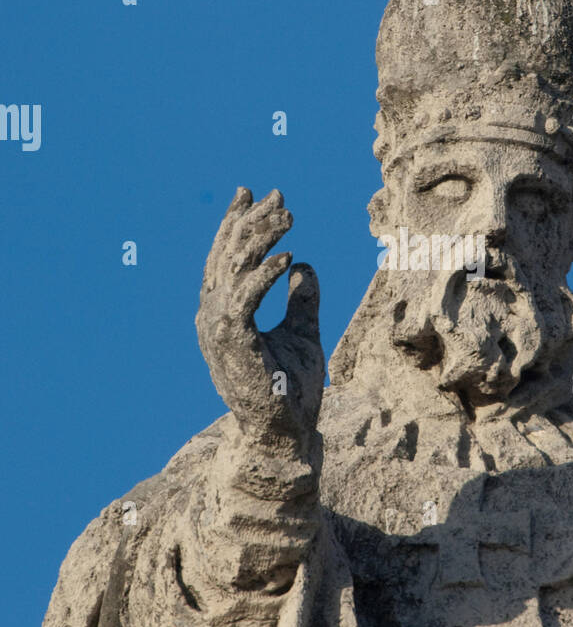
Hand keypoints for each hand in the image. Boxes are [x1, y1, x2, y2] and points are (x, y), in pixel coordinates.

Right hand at [196, 187, 323, 449]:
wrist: (286, 433)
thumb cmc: (290, 390)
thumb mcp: (303, 333)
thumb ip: (302, 300)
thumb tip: (306, 267)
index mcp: (222, 314)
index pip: (225, 259)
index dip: (236, 224)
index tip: (253, 192)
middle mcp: (211, 317)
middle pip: (227, 256)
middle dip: (252, 222)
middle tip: (281, 198)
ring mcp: (217, 330)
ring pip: (233, 269)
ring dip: (261, 239)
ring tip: (289, 217)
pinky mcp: (232, 342)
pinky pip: (244, 298)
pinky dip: (264, 274)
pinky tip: (289, 256)